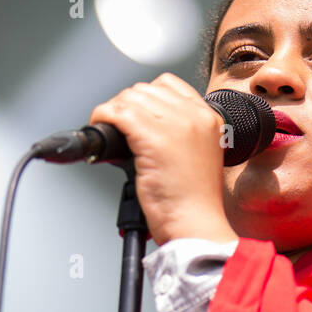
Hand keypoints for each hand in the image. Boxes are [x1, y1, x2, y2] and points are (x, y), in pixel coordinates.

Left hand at [87, 73, 236, 245]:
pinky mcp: (152, 138)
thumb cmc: (193, 202)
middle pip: (145, 90)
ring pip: (129, 99)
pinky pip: (118, 113)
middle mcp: (193, 116)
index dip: (146, 98)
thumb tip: (142, 125)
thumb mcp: (196, 157)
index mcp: (209, 119)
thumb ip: (178, 135)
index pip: (168, 85)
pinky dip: (103, 117)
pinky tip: (102, 128)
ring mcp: (174, 125)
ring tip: (110, 131)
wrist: (195, 226)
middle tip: (119, 129)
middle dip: (126, 106)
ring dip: (113, 112)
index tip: (136, 115)